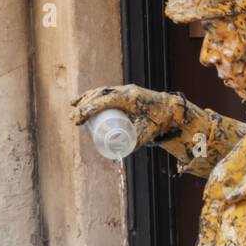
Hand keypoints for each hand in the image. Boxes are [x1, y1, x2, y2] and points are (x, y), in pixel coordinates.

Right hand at [71, 85, 186, 147]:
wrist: (172, 109)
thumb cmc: (160, 121)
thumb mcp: (147, 133)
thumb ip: (134, 143)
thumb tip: (117, 155)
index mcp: (130, 98)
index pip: (104, 101)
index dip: (89, 109)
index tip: (78, 119)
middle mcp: (126, 91)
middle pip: (100, 95)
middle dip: (84, 105)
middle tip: (74, 119)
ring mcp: (126, 89)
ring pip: (102, 91)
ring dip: (87, 98)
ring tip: (73, 107)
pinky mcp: (126, 92)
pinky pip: (107, 91)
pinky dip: (95, 95)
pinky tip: (85, 98)